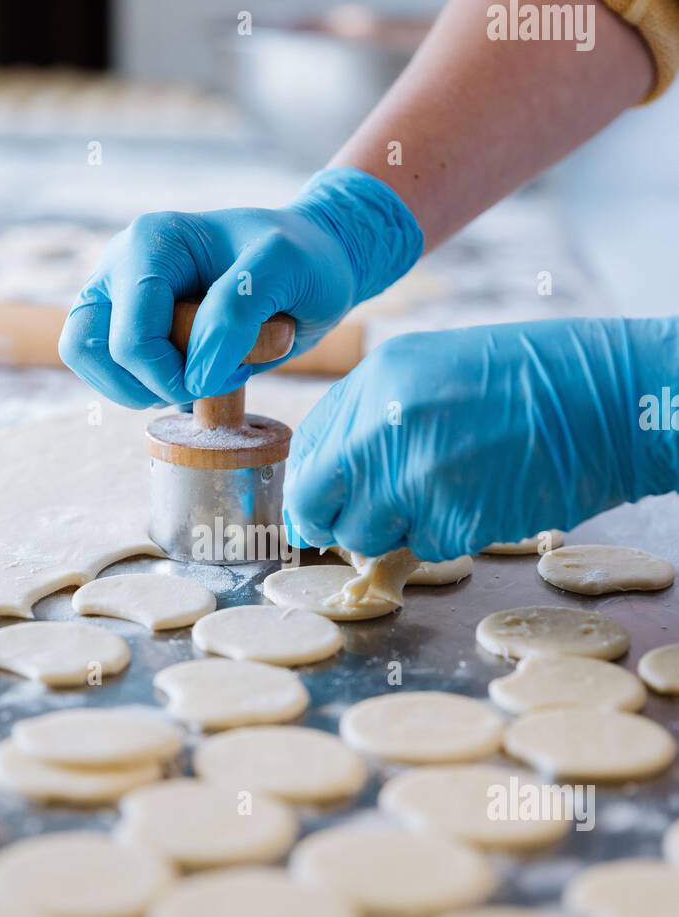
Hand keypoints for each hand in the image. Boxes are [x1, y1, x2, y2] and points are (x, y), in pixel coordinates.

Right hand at [57, 167, 422, 407]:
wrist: (313, 262)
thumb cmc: (303, 260)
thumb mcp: (286, 270)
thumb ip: (237, 313)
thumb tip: (194, 375)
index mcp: (150, 243)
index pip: (130, 337)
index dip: (170, 376)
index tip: (227, 374)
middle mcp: (122, 265)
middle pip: (90, 350)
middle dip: (147, 384)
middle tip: (205, 382)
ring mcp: (118, 294)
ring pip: (89, 362)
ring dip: (140, 390)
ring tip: (197, 379)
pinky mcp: (124, 321)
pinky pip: (108, 370)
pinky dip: (144, 389)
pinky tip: (191, 377)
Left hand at [284, 316, 678, 560]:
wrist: (610, 398)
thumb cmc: (534, 379)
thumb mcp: (435, 369)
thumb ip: (377, 415)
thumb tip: (335, 471)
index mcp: (375, 380)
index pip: (306, 451)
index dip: (311, 486)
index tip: (320, 503)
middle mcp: (382, 426)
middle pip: (316, 501)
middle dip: (333, 521)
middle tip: (365, 523)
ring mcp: (414, 475)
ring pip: (365, 535)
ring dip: (393, 532)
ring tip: (443, 498)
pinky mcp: (452, 518)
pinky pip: (422, 547)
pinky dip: (444, 538)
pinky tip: (480, 501)